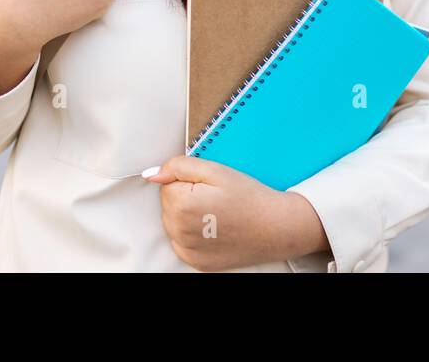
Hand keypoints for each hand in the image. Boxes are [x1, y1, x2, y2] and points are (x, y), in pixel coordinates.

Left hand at [146, 156, 326, 270]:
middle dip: (185, 197)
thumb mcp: (216, 170)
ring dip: (187, 215)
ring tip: (216, 213)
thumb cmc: (249, 196)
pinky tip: (214, 228)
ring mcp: (187, 249)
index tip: (210, 185)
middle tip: (215, 197)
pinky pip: (182, 242)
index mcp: (181, 204)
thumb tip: (153, 175)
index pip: (167, 183)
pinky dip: (193, 234)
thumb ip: (180, 167)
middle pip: (168, 204)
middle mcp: (179, 230)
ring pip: (173, 223)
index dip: (189, 180)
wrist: (276, 227)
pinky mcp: (195, 261)